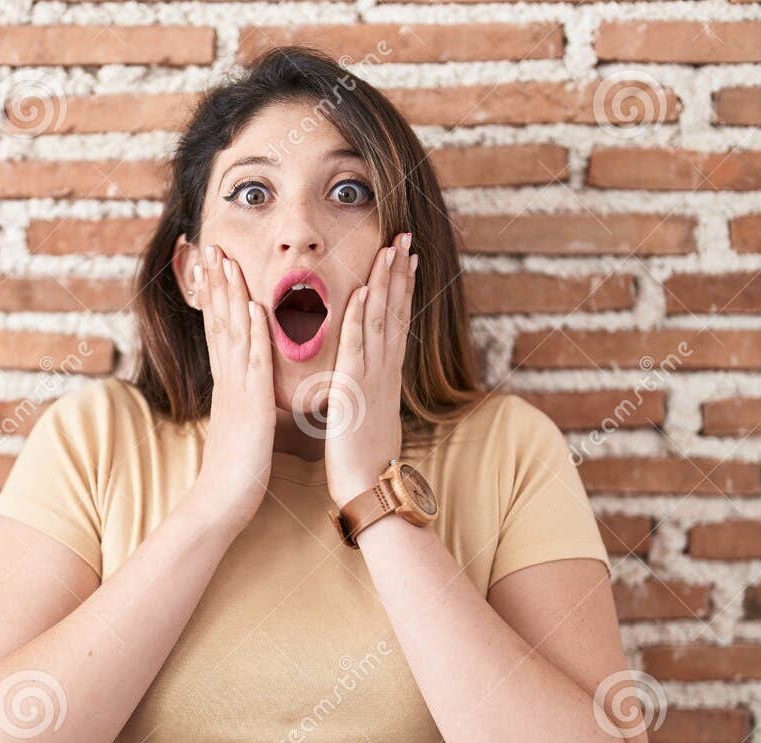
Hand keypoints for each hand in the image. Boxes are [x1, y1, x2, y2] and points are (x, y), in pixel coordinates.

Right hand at [190, 243, 275, 531]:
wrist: (221, 502)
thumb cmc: (235, 472)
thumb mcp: (240, 427)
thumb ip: (242, 404)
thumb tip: (247, 393)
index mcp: (228, 385)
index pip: (220, 331)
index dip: (216, 297)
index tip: (214, 266)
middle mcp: (227, 381)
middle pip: (219, 322)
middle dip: (215, 283)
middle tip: (210, 246)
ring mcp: (237, 391)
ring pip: (231, 332)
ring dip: (229, 294)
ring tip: (225, 259)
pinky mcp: (251, 406)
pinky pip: (252, 363)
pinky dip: (252, 332)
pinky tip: (253, 305)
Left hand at [322, 231, 415, 506]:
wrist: (368, 487)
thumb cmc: (364, 458)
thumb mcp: (370, 415)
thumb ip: (369, 391)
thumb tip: (369, 380)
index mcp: (386, 375)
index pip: (396, 321)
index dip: (401, 287)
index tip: (406, 257)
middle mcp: (384, 370)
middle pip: (395, 312)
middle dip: (399, 273)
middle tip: (405, 237)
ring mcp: (372, 378)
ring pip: (381, 321)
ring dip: (386, 283)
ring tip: (390, 249)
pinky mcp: (354, 390)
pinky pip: (358, 347)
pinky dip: (362, 318)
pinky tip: (365, 292)